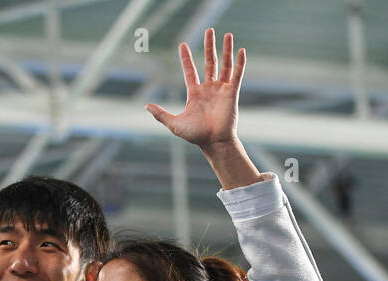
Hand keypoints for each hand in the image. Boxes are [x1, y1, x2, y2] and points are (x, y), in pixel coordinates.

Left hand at [146, 29, 244, 152]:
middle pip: (210, 62)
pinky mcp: (232, 93)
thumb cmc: (195, 135)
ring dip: (226, 49)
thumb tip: (146, 106)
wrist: (214, 143)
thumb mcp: (175, 124)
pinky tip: (241, 50)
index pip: (190, 71)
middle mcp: (209, 88)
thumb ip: (161, 114)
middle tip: (209, 30)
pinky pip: (237, 74)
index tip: (182, 45)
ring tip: (228, 34)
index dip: (186, 58)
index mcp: (195, 93)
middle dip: (209, 46)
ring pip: (225, 64)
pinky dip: (240, 63)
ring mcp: (221, 89)